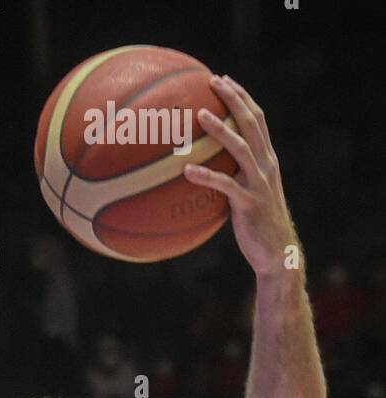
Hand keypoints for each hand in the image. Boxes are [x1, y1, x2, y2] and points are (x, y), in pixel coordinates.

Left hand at [183, 75, 295, 276]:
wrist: (276, 252)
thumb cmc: (257, 226)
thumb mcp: (248, 196)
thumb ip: (233, 179)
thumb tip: (206, 172)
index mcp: (267, 159)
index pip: (257, 119)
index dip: (242, 97)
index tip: (224, 80)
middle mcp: (266, 165)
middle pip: (252, 122)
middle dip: (234, 98)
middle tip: (213, 81)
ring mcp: (259, 182)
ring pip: (241, 147)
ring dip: (220, 129)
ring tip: (201, 115)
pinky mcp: (249, 202)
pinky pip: (225, 185)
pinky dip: (206, 176)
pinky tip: (187, 170)